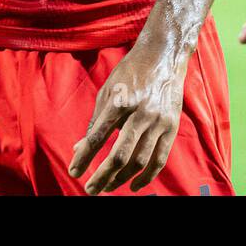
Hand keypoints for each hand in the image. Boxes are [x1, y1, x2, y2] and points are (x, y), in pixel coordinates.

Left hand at [69, 42, 187, 194]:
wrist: (164, 55)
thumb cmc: (131, 72)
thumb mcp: (108, 90)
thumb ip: (96, 121)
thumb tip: (79, 149)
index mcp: (120, 101)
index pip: (97, 137)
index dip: (84, 157)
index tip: (74, 171)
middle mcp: (140, 113)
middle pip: (119, 155)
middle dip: (102, 176)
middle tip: (90, 190)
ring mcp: (158, 121)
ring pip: (139, 160)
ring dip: (121, 179)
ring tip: (108, 187)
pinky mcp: (171, 126)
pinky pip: (160, 159)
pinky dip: (147, 176)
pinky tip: (134, 186)